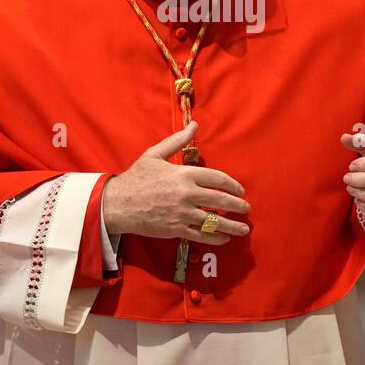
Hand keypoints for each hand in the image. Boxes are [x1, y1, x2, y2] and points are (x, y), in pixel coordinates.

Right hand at [102, 121, 249, 246]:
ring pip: (213, 221)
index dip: (232, 184)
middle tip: (246, 208)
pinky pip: (200, 235)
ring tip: (244, 228)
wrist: (118, 204)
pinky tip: (224, 238)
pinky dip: (215, 238)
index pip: (217, 178)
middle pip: (219, 200)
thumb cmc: (137, 177)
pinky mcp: (176, 229)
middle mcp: (186, 194)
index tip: (240, 190)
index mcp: (183, 174)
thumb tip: (194, 125)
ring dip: (232, 225)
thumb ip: (177, 141)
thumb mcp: (155, 154)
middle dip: (236, 205)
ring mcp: (182, 214)